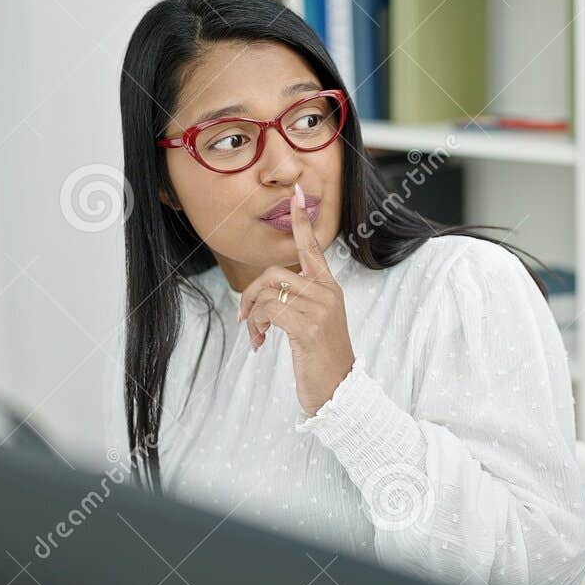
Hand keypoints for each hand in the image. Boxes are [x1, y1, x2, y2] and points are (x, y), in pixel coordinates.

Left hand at [236, 182, 354, 415]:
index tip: (296, 192)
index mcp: (329, 288)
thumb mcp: (313, 323)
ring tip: (258, 335)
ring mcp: (320, 309)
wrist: (339, 392)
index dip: (301, 220)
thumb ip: (297, 301)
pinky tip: (262, 343)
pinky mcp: (309, 328)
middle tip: (245, 319)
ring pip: (269, 291)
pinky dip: (258, 325)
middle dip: (251, 294)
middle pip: (275, 272)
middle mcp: (327, 293)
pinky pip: (270, 310)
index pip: (313, 247)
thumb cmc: (321, 359)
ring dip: (253, 314)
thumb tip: (264, 296)